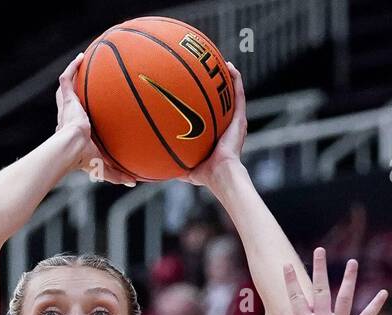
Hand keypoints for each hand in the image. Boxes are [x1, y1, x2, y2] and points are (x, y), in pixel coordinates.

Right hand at [55, 53, 136, 186]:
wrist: (71, 149)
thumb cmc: (83, 159)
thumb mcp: (103, 167)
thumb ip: (117, 174)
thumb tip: (134, 182)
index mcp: (77, 132)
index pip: (80, 121)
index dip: (84, 116)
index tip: (93, 113)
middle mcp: (70, 118)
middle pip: (71, 103)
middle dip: (76, 94)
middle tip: (87, 84)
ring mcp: (66, 108)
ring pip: (66, 89)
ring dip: (72, 76)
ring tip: (82, 63)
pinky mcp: (66, 100)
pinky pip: (66, 79)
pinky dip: (72, 67)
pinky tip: (81, 57)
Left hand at [180, 62, 245, 188]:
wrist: (220, 174)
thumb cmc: (204, 174)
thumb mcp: (183, 165)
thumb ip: (171, 162)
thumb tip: (152, 167)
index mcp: (216, 134)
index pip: (212, 114)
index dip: (206, 102)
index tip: (196, 90)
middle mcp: (227, 125)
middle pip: (223, 101)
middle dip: (218, 86)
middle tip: (209, 71)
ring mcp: (235, 122)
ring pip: (234, 94)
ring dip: (229, 78)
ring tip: (223, 63)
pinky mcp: (240, 120)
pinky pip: (239, 95)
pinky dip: (236, 81)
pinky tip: (231, 68)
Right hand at [250, 248, 386, 314]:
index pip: (296, 298)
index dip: (290, 280)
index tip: (287, 264)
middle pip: (320, 289)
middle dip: (319, 268)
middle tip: (319, 251)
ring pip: (344, 297)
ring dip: (349, 278)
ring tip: (352, 262)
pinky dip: (376, 305)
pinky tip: (384, 292)